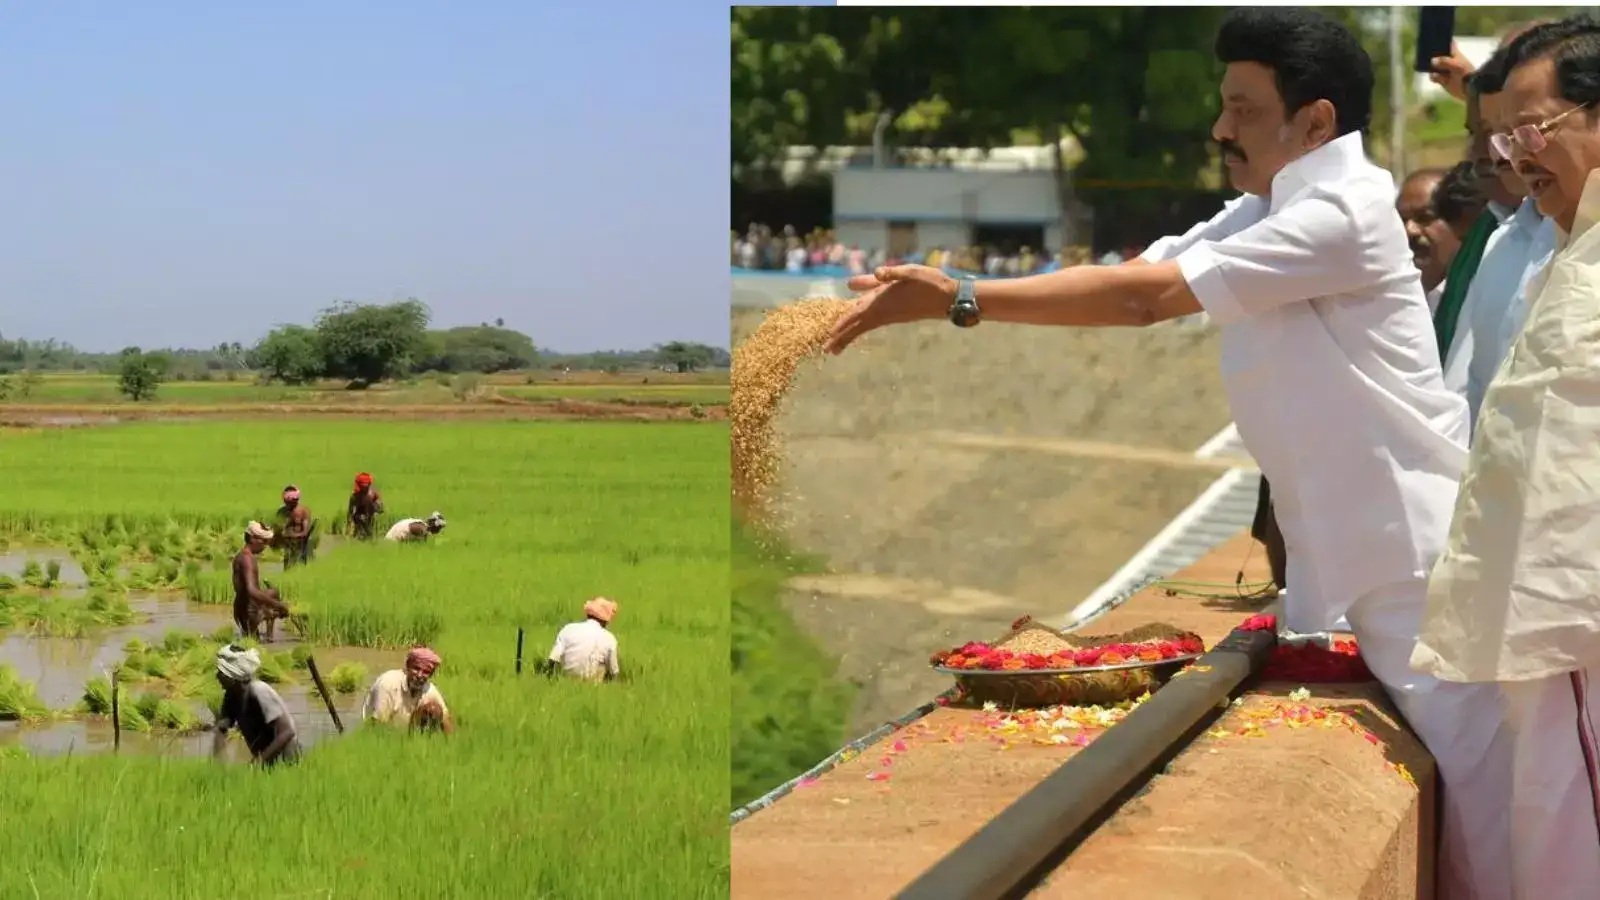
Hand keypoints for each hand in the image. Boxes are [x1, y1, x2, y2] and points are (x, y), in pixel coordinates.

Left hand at [823, 265, 958, 354]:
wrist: (949, 298)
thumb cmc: (931, 282)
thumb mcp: (911, 272)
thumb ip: (892, 273)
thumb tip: (877, 272)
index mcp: (884, 300)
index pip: (858, 314)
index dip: (843, 324)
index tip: (829, 335)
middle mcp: (885, 311)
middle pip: (858, 326)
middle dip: (842, 336)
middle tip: (826, 349)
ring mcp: (890, 315)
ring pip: (864, 327)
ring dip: (849, 336)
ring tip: (836, 347)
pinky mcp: (895, 316)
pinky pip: (872, 324)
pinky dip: (860, 329)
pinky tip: (856, 329)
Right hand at [1428, 43, 1474, 101]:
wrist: (1469, 88)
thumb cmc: (1465, 73)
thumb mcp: (1456, 65)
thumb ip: (1444, 61)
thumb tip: (1432, 60)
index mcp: (1455, 55)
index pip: (1449, 44)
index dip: (1443, 40)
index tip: (1435, 36)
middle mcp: (1449, 61)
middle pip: (1438, 55)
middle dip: (1432, 54)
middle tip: (1424, 52)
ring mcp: (1445, 71)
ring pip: (1434, 66)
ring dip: (1430, 66)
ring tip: (1426, 64)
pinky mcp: (1442, 80)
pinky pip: (1433, 76)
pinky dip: (1433, 76)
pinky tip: (1434, 75)